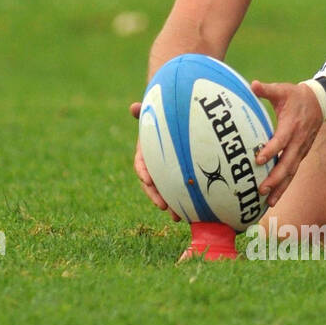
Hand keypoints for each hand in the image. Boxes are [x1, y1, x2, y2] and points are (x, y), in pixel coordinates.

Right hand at [130, 101, 180, 219]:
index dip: (143, 172)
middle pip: (152, 185)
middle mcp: (155, 165)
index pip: (141, 163)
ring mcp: (167, 173)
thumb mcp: (155, 114)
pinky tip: (192, 213)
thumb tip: (133, 107)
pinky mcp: (180, 178)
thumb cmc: (166, 117)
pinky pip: (180, 192)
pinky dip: (184, 203)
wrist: (180, 122)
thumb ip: (145, 112)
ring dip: (171, 205)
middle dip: (156, 196)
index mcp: (147, 151)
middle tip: (163, 206)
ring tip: (178, 217)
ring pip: (166, 192)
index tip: (147, 180)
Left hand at [251, 81, 322, 206]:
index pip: (281, 140)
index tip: (258, 159)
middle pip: (287, 163)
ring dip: (281, 188)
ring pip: (291, 172)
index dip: (271, 150)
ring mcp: (301, 150)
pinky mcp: (300, 154)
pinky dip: (284, 185)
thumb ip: (267, 89)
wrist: (321, 102)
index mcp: (292, 125)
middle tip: (262, 189)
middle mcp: (298, 141)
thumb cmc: (297, 96)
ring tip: (269, 202)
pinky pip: (292, 172)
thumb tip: (253, 85)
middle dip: (275, 178)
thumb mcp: (283, 90)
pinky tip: (274, 197)